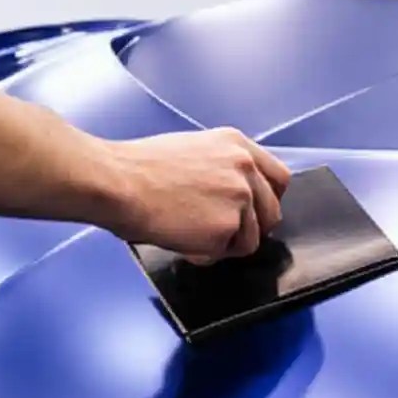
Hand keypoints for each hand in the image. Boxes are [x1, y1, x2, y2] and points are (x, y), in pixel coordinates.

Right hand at [98, 128, 289, 260]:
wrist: (119, 183)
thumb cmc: (139, 169)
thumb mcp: (194, 150)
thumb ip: (223, 169)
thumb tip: (234, 197)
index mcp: (237, 144)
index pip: (278, 178)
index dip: (267, 200)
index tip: (255, 213)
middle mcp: (246, 167)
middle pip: (272, 212)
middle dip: (251, 228)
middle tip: (220, 232)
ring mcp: (241, 197)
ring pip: (253, 237)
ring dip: (227, 242)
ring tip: (192, 231)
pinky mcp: (229, 225)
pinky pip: (229, 251)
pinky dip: (210, 253)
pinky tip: (185, 239)